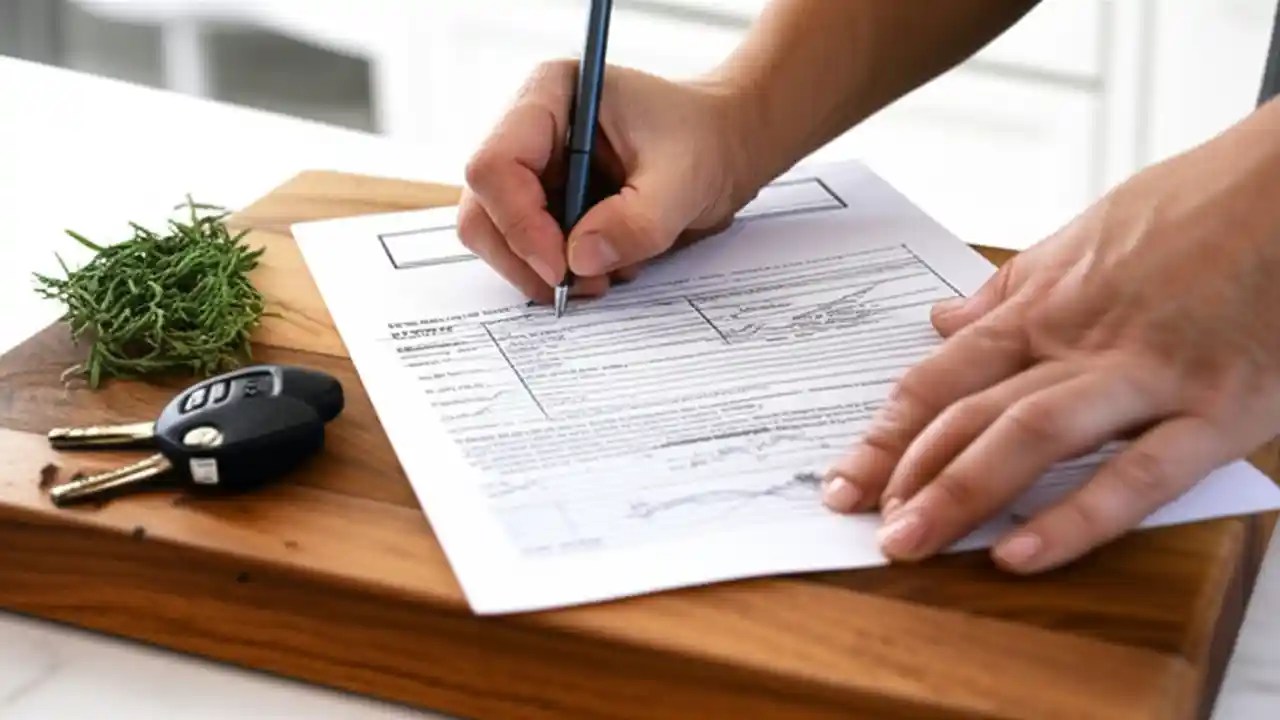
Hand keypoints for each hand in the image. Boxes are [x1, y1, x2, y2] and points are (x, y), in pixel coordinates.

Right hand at [458, 61, 748, 303]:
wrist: (722, 148)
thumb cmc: (703, 139)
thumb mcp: (684, 179)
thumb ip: (636, 220)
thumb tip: (578, 260)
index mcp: (550, 96)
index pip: (496, 164)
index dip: (520, 223)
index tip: (562, 266)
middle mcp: (528, 132)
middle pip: (483, 208)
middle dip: (526, 257)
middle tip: (577, 287)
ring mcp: (532, 171)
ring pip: (497, 237)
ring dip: (542, 272)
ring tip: (601, 279)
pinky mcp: (543, 205)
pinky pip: (525, 251)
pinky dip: (558, 273)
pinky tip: (604, 267)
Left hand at [822, 108, 1279, 572]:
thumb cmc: (1197, 206)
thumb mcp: (1085, 233)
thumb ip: (1010, 287)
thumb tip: (945, 319)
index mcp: (1044, 304)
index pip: (940, 376)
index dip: (885, 431)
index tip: (845, 476)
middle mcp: (1079, 341)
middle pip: (969, 411)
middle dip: (906, 472)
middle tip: (862, 522)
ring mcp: (1146, 377)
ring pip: (1030, 437)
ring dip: (961, 493)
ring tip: (911, 544)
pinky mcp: (1218, 412)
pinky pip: (1136, 474)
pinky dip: (1075, 519)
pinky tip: (1019, 554)